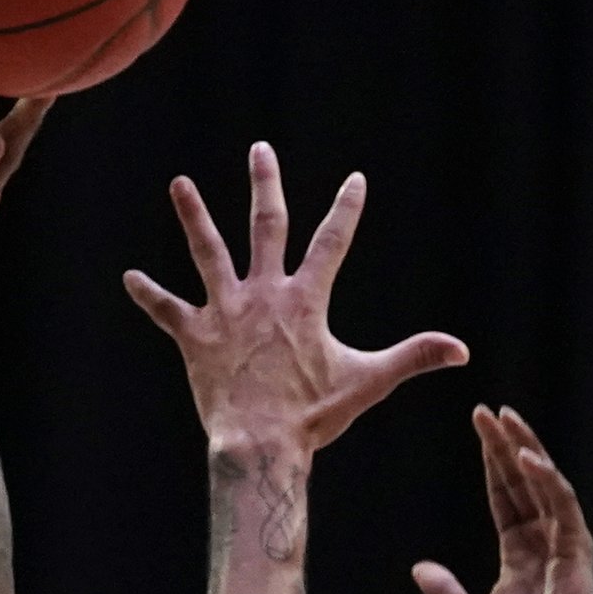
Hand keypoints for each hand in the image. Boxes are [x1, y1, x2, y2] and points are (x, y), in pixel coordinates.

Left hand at [122, 142, 466, 455]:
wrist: (260, 442)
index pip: (332, 242)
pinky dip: (148, 295)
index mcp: (306, 300)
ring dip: (193, 216)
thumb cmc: (313, 416)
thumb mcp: (367, 382)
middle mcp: (263, 294)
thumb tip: (463, 350)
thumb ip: (414, 358)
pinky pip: (167, 310)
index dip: (346, 209)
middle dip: (265, 186)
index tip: (355, 179)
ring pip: (208, 252)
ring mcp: (226, 312)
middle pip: (266, 227)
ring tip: (179, 184)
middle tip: (260, 150)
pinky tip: (129, 278)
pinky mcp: (195, 336)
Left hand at [413, 404, 592, 593]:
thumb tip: (418, 569)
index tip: (480, 429)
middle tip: (488, 410)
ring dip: (525, 448)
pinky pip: (560, 502)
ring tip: (507, 419)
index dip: (492, 462)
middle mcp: (543, 538)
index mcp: (520, 550)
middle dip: (505, 444)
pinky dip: (544, 478)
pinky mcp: (576, 546)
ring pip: (543, 481)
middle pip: (521, 479)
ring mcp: (562, 539)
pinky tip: (526, 456)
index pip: (504, 494)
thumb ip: (445, 592)